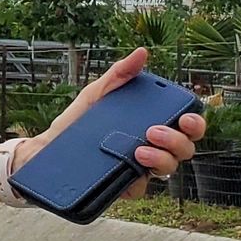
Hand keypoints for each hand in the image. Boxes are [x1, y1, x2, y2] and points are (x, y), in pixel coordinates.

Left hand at [19, 47, 206, 199]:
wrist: (46, 149)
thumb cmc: (76, 122)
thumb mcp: (96, 94)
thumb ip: (119, 74)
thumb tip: (141, 53)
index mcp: (152, 124)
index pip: (186, 126)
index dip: (195, 123)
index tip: (185, 117)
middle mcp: (152, 148)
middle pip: (184, 149)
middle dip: (178, 141)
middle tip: (154, 131)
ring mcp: (139, 169)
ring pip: (168, 169)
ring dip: (161, 158)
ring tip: (139, 149)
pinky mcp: (124, 187)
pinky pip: (141, 188)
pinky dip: (139, 178)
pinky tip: (128, 167)